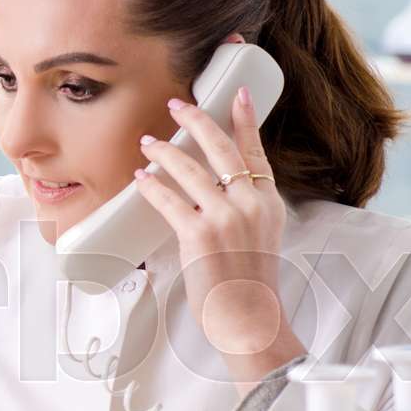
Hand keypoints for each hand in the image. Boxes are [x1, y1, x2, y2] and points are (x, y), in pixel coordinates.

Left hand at [133, 87, 306, 388]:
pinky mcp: (200, 235)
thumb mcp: (262, 235)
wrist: (248, 316)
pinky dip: (153, 187)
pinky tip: (142, 178)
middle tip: (177, 104)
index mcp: (268, 202)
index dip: (245, 120)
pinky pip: (170, 200)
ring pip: (190, 170)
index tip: (235, 94)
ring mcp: (226, 218)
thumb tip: (220, 182)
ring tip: (148, 143)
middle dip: (196, 120)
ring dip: (165, 152)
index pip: (256, 151)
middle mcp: (251, 204)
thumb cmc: (249, 280)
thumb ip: (247, 206)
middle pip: (221, 149)